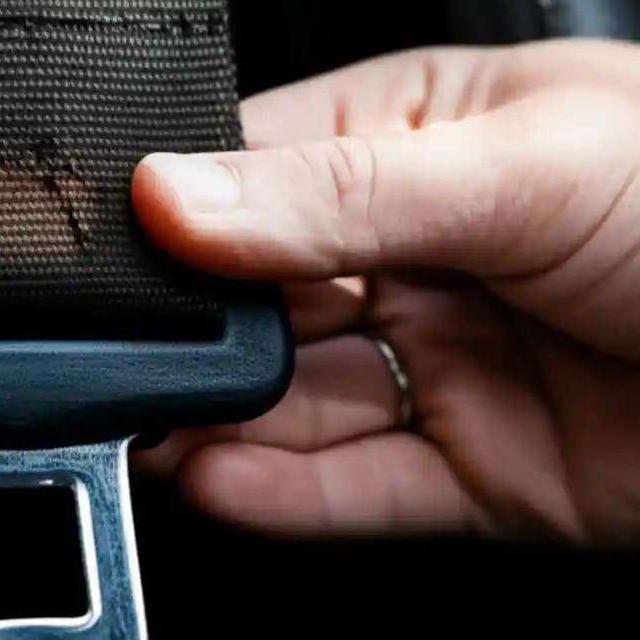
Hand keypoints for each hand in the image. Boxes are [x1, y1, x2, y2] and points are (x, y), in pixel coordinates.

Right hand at [132, 38, 639, 545]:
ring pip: (297, 403)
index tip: (113, 258)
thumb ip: (343, 193)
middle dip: (192, 339)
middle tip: (120, 367)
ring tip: (149, 435)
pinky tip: (222, 483)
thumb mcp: (526, 168)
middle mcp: (414, 256)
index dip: (177, 217)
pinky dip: (286, 495)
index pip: (255, 176)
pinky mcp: (474, 467)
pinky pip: (357, 486)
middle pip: (260, 301)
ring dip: (220, 423)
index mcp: (414, 143)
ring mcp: (441, 365)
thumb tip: (178, 193)